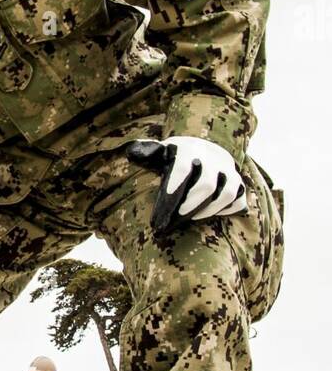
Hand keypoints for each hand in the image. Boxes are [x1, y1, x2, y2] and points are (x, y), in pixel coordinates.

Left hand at [127, 137, 247, 232]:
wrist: (204, 150)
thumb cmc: (174, 157)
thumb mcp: (159, 151)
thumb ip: (145, 152)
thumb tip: (131, 152)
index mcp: (187, 150)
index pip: (181, 170)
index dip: (172, 191)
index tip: (162, 214)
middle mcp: (212, 159)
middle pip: (206, 185)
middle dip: (189, 205)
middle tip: (173, 220)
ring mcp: (228, 172)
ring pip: (227, 193)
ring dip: (208, 210)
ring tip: (191, 218)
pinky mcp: (238, 184)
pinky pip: (238, 201)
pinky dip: (227, 210)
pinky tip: (210, 215)